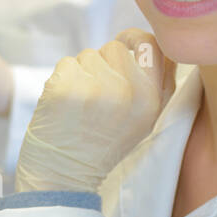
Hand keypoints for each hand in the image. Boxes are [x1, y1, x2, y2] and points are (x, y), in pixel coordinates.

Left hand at [15, 29, 175, 193]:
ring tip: (81, 104)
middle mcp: (126, 92)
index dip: (136, 40)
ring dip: (81, 72)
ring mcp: (94, 88)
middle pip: (115, 48)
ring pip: (88, 55)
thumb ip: (153, 84)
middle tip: (96, 93)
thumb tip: (148, 43)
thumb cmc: (102, 146)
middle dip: (104, 63)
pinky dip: (62, 78)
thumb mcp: (143, 122)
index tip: (125, 46)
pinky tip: (64, 104)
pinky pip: (66, 63)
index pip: (153, 46)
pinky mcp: (64, 88)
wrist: (63, 176)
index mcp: (151, 100)